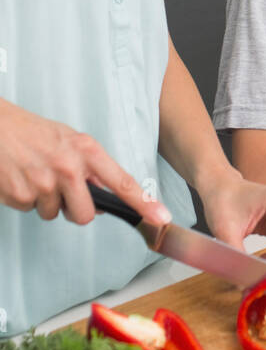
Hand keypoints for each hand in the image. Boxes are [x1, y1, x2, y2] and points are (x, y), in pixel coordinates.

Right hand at [0, 98, 170, 226]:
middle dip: (74, 210)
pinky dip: (24, 199)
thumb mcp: (69, 139)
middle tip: (60, 190)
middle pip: (86, 215)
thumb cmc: (32, 131)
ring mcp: (43, 183)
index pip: (122, 182)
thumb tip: (105, 195)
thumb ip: (89, 166)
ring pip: (54, 214)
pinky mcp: (20, 195)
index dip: (144, 204)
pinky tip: (19, 177)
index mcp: (86, 150)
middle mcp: (68, 168)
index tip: (161, 218)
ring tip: (34, 173)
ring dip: (45, 201)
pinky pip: (29, 210)